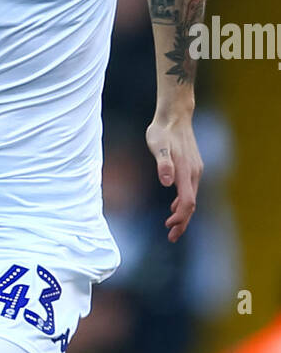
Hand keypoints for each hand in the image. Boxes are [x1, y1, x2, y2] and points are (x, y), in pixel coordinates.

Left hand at [145, 114, 202, 242]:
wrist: (175, 116)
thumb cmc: (163, 131)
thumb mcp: (157, 145)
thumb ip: (163, 163)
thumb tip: (167, 182)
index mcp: (185, 172)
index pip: (187, 202)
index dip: (180, 218)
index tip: (168, 227)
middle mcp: (194, 173)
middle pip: (191, 204)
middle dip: (183, 223)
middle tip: (171, 237)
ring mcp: (195, 169)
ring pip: (191, 198)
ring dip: (183, 214)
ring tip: (172, 226)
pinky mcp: (192, 166)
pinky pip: (190, 190)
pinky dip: (183, 202)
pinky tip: (174, 206)